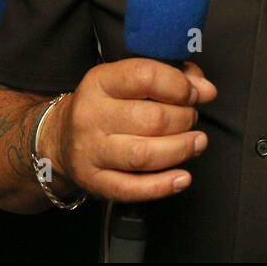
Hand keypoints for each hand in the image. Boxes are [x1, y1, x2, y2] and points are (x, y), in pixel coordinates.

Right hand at [43, 58, 217, 202]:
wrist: (61, 138)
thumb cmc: (105, 105)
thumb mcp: (128, 80)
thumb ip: (172, 76)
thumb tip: (205, 89)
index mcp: (100, 81)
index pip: (145, 76)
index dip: (179, 86)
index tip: (194, 94)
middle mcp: (91, 115)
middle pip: (152, 119)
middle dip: (184, 119)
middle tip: (191, 119)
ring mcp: (90, 151)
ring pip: (144, 154)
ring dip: (180, 149)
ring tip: (196, 143)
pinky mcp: (95, 182)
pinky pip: (133, 189)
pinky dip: (163, 186)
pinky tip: (182, 177)